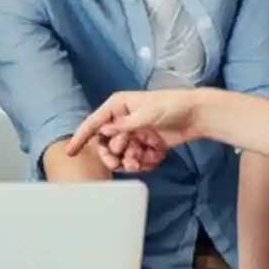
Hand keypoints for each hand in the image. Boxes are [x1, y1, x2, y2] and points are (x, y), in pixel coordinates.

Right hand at [66, 89, 216, 167]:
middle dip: (113, 154)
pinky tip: (154, 158)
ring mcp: (135, 133)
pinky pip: (137, 158)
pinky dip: (143, 162)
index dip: (82, 137)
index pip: (95, 122)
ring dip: (129, 161)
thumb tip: (103, 131)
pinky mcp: (147, 144)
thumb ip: (125, 124)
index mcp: (118, 106)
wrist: (198, 114)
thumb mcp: (148, 113)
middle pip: (107, 143)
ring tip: (141, 161)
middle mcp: (123, 119)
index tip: (71, 152)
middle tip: (122, 161)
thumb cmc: (172, 106)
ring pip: (122, 153)